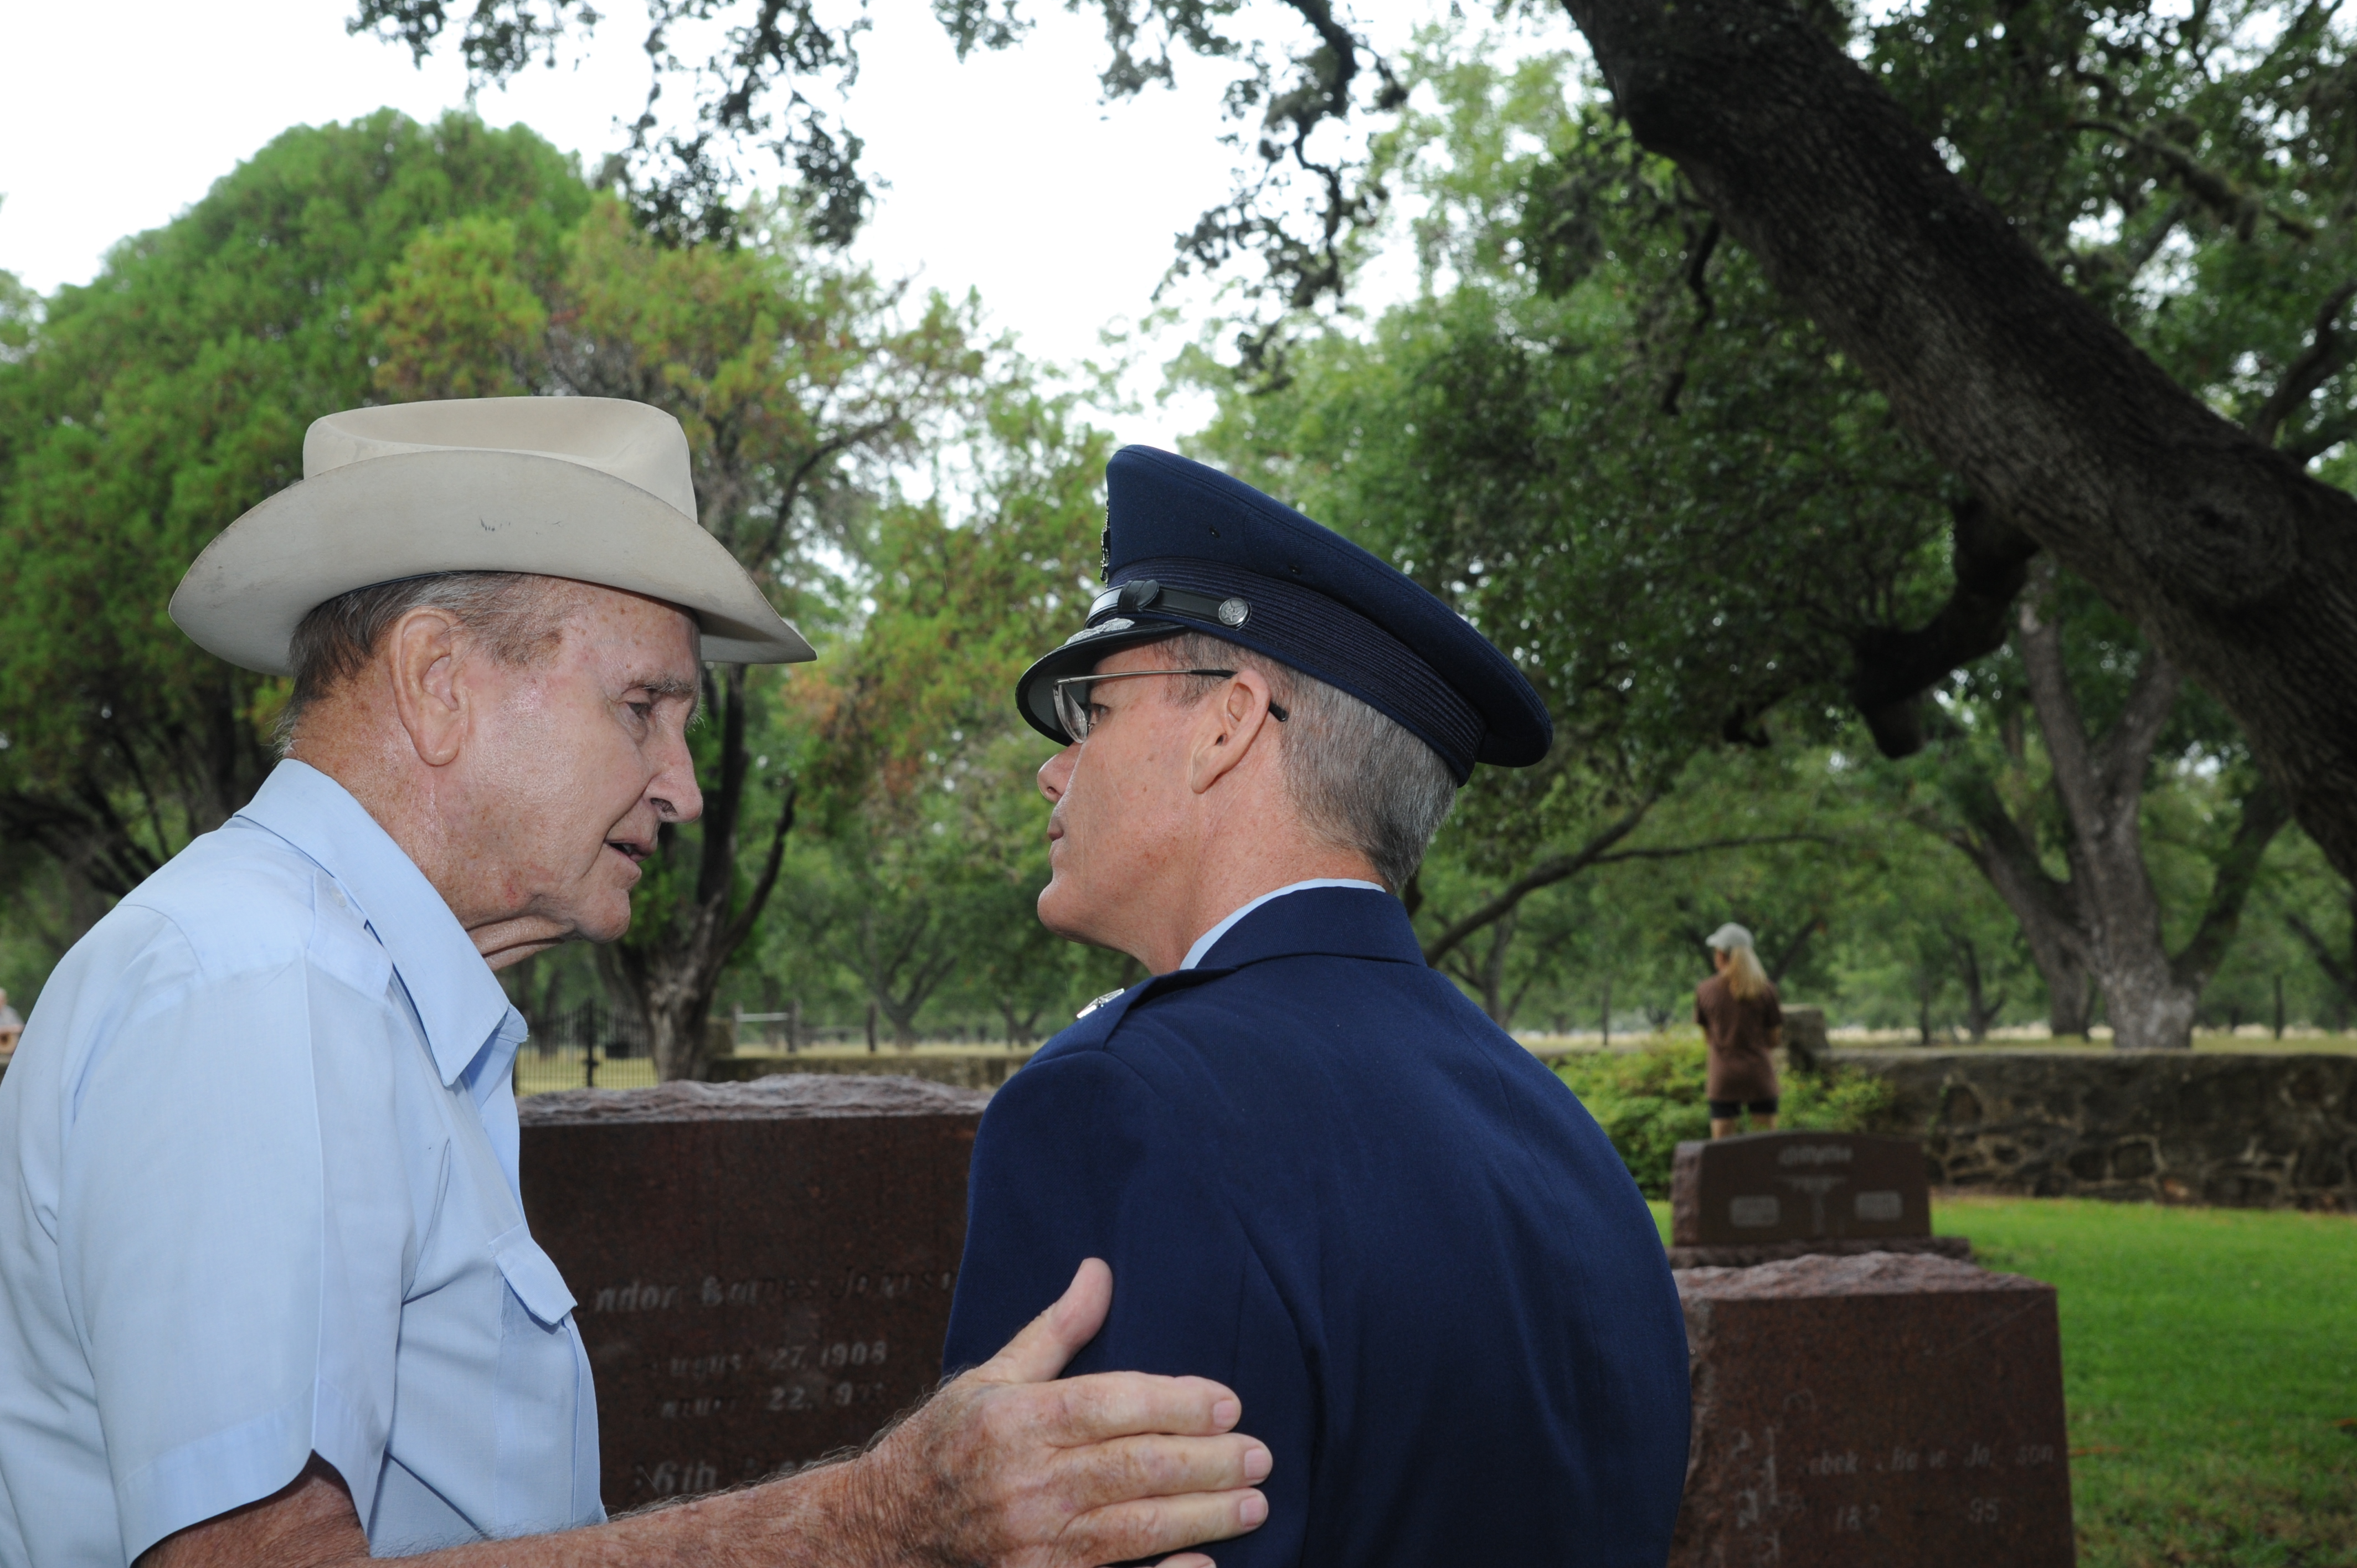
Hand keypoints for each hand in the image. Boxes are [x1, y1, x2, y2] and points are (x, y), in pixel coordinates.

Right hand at [850, 1258, 1271, 1567]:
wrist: (886, 1528)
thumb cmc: (948, 1442)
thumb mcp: (993, 1376)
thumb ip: (1056, 1330)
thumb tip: (1099, 1270)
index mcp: (1017, 1419)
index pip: (1111, 1406)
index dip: (1176, 1404)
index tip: (1229, 1402)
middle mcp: (1026, 1481)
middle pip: (1133, 1469)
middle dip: (1206, 1462)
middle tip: (1261, 1454)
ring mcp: (1032, 1542)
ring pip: (1132, 1530)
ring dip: (1201, 1518)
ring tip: (1255, 1503)